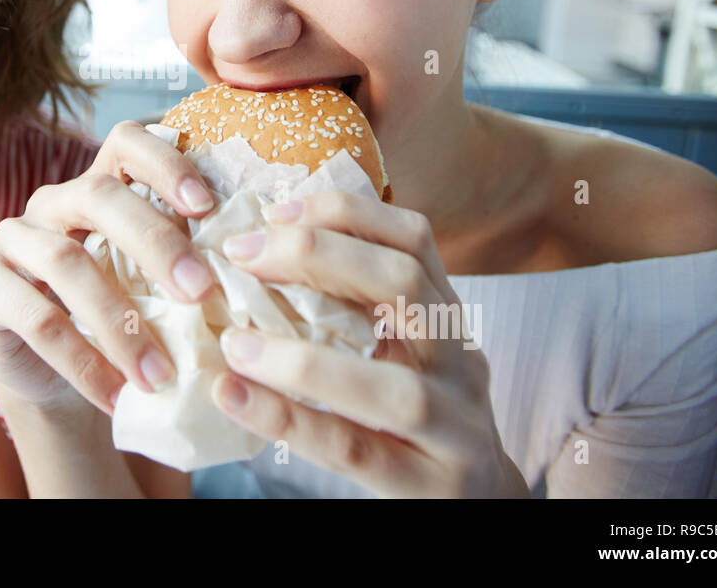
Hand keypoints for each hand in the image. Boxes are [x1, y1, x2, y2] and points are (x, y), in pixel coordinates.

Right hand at [0, 121, 217, 413]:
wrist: (52, 375)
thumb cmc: (119, 319)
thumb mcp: (151, 287)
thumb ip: (184, 268)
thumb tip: (256, 272)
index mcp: (101, 185)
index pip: (127, 143)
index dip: (165, 163)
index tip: (207, 205)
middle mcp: (54, 201)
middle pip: (100, 196)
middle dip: (154, 242)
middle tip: (199, 292)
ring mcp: (13, 238)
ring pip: (66, 261)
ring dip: (119, 322)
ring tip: (160, 373)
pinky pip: (36, 318)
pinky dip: (82, 362)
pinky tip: (117, 395)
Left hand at [211, 191, 528, 497]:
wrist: (481, 503)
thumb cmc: (419, 419)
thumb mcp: (404, 352)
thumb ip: (354, 311)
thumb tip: (256, 256)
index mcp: (447, 318)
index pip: (415, 240)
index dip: (346, 214)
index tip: (276, 212)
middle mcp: (460, 362)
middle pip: (407, 288)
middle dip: (320, 258)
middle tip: (242, 255)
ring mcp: (455, 429)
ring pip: (396, 391)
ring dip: (304, 359)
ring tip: (235, 343)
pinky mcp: (428, 486)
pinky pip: (355, 450)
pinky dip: (290, 421)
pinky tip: (235, 397)